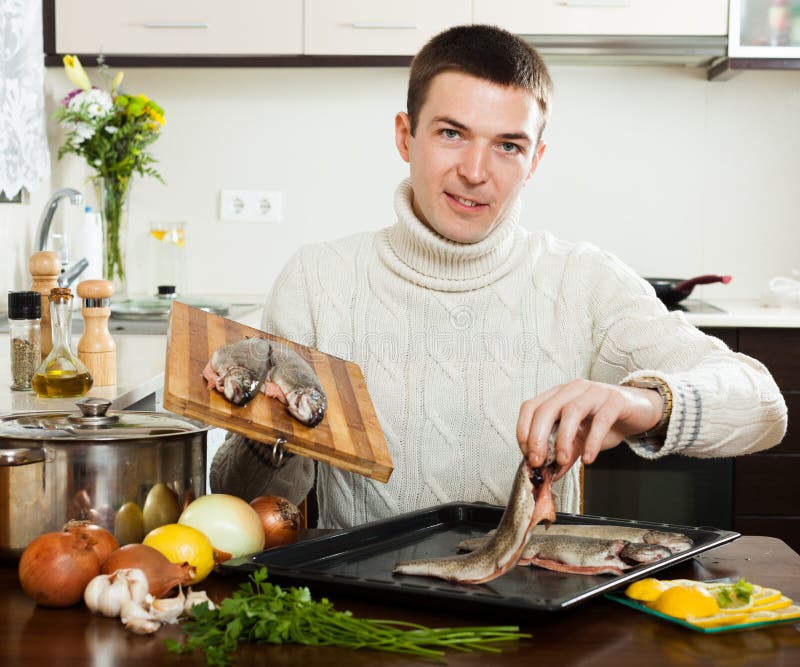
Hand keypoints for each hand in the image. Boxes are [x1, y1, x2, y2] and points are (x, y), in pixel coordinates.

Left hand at [516, 379, 663, 476]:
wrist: (638, 412)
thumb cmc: (605, 422)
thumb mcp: (580, 439)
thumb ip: (564, 453)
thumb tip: (549, 473)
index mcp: (558, 395)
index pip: (531, 407)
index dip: (524, 430)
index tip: (526, 454)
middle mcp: (573, 389)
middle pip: (546, 409)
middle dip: (538, 437)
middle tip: (538, 461)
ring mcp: (594, 392)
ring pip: (571, 411)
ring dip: (563, 440)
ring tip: (562, 461)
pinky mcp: (615, 400)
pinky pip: (601, 420)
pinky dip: (592, 441)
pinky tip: (588, 458)